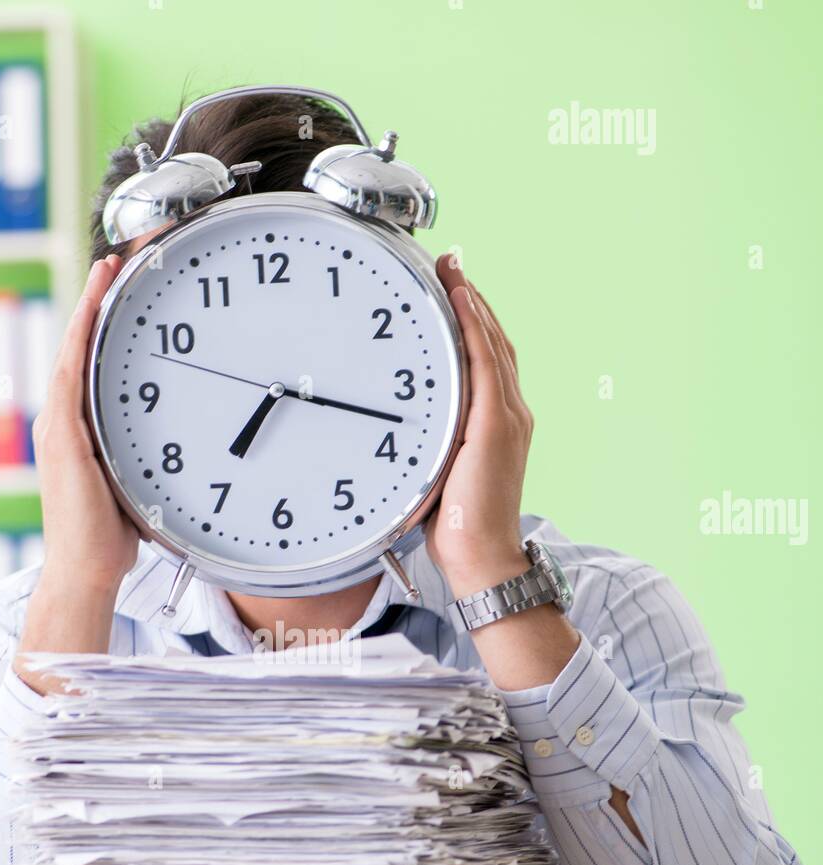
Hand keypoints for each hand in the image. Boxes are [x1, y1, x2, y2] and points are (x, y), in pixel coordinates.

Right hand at [15, 255, 138, 694]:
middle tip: (127, 257)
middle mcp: (68, 420)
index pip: (100, 361)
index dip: (113, 320)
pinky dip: (82, 334)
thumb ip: (163, 458)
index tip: (136, 285)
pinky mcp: (61, 434)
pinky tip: (95, 304)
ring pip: (76, 349)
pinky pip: (72, 372)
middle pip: (86, 344)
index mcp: (87, 428)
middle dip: (104, 298)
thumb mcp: (147, 486)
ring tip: (111, 265)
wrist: (86, 571)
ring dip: (93, 304)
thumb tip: (212, 448)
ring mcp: (60, 424)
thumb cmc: (115, 539)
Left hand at [426, 254, 533, 596]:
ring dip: (471, 301)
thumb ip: (429, 442)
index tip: (452, 288)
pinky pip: (486, 363)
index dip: (474, 319)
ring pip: (492, 343)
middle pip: (495, 340)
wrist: (482, 557)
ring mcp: (508, 417)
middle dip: (471, 298)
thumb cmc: (457, 528)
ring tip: (450, 268)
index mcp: (500, 424)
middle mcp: (511, 414)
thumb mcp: (437, 474)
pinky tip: (458, 300)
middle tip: (448, 263)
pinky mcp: (495, 426)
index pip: (490, 358)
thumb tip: (397, 430)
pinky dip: (474, 327)